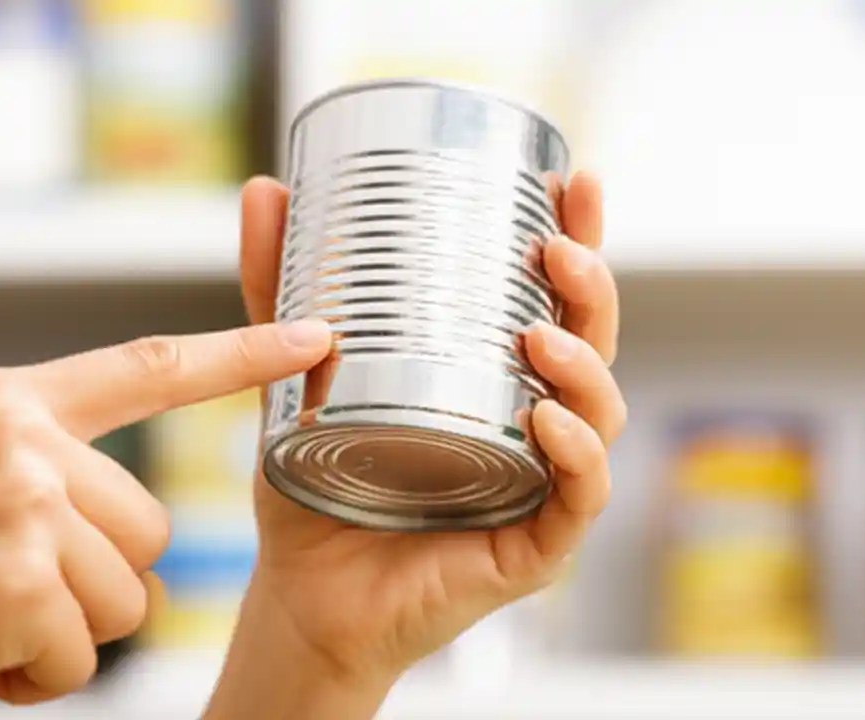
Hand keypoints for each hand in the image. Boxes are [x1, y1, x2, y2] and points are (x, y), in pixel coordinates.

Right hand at [0, 322, 331, 718]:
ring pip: (130, 598)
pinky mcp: (22, 579)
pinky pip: (85, 657)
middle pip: (151, 531)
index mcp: (13, 402)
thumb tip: (131, 523)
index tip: (315, 335)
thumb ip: (45, 466)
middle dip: (93, 583)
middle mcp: (26, 438)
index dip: (243, 352)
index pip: (152, 365)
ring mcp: (25, 503)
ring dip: (64, 634)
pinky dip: (34, 680)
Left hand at [206, 173, 624, 717]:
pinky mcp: (534, 545)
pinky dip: (574, 455)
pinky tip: (546, 420)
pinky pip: (578, 497)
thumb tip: (263, 190)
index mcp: (493, 380)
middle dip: (592, 288)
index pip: (554, 300)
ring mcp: (539, 484)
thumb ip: (279, 294)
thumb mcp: (296, 379)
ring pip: (601, 416)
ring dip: (584, 367)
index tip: (574, 183)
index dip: (579, 240)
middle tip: (556, 248)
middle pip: (593, 344)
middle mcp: (531, 424)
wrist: (303, 595)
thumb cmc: (315, 487)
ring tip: (540, 333)